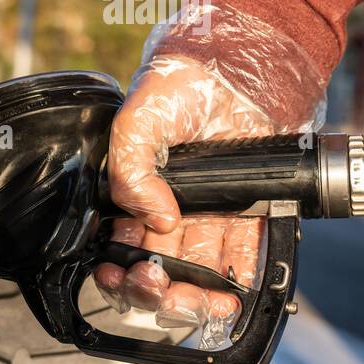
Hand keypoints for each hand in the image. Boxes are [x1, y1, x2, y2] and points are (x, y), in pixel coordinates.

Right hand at [94, 57, 271, 340]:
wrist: (236, 62)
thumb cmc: (179, 82)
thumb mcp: (137, 121)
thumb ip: (130, 170)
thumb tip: (158, 219)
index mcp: (132, 193)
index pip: (118, 248)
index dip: (118, 272)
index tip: (123, 277)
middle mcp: (167, 208)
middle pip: (157, 269)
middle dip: (157, 292)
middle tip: (162, 288)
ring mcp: (206, 211)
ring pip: (197, 268)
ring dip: (196, 294)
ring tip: (203, 300)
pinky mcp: (245, 208)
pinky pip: (240, 250)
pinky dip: (237, 274)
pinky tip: (232, 290)